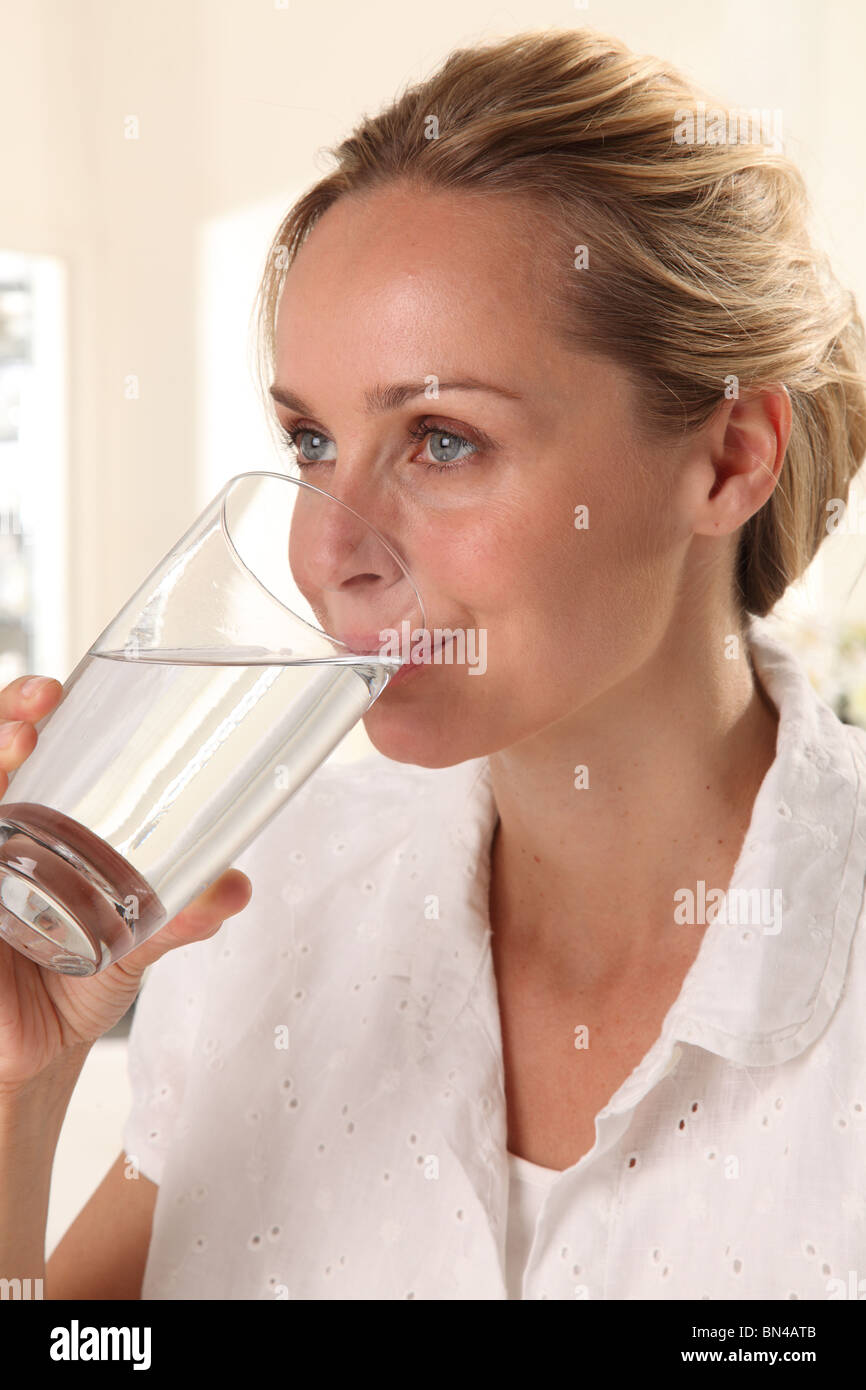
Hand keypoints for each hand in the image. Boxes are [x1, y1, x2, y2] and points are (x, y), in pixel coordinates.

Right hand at [0, 674, 251, 1092]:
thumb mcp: (132, 942)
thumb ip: (179, 914)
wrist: (36, 1057)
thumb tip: (234, 886)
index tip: (54, 692)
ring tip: (17, 747)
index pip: (14, 744)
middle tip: (35, 718)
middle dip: (0, 722)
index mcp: (25, 820)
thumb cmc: (73, 982)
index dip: (20, 708)